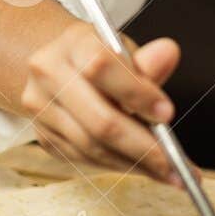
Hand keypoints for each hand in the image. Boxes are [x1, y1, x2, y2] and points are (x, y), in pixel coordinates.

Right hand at [20, 24, 185, 185]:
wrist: (60, 66)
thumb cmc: (99, 57)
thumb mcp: (124, 50)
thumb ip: (147, 60)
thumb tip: (167, 54)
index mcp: (73, 44)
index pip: (102, 67)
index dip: (136, 93)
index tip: (167, 114)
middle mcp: (48, 75)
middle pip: (99, 120)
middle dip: (143, 147)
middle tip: (174, 163)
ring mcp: (40, 109)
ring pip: (93, 146)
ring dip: (134, 164)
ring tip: (166, 171)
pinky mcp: (44, 136)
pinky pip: (86, 159)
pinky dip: (118, 166)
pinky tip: (143, 168)